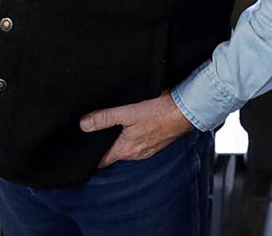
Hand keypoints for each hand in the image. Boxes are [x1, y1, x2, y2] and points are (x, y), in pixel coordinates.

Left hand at [80, 92, 194, 167]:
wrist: (188, 110)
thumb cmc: (160, 111)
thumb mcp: (127, 112)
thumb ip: (105, 118)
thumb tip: (83, 125)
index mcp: (126, 150)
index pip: (103, 161)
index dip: (91, 157)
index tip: (82, 153)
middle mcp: (137, 154)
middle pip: (115, 153)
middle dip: (106, 146)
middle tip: (96, 135)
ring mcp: (149, 149)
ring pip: (130, 147)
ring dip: (122, 140)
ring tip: (115, 127)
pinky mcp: (159, 141)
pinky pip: (142, 142)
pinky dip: (136, 136)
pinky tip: (137, 123)